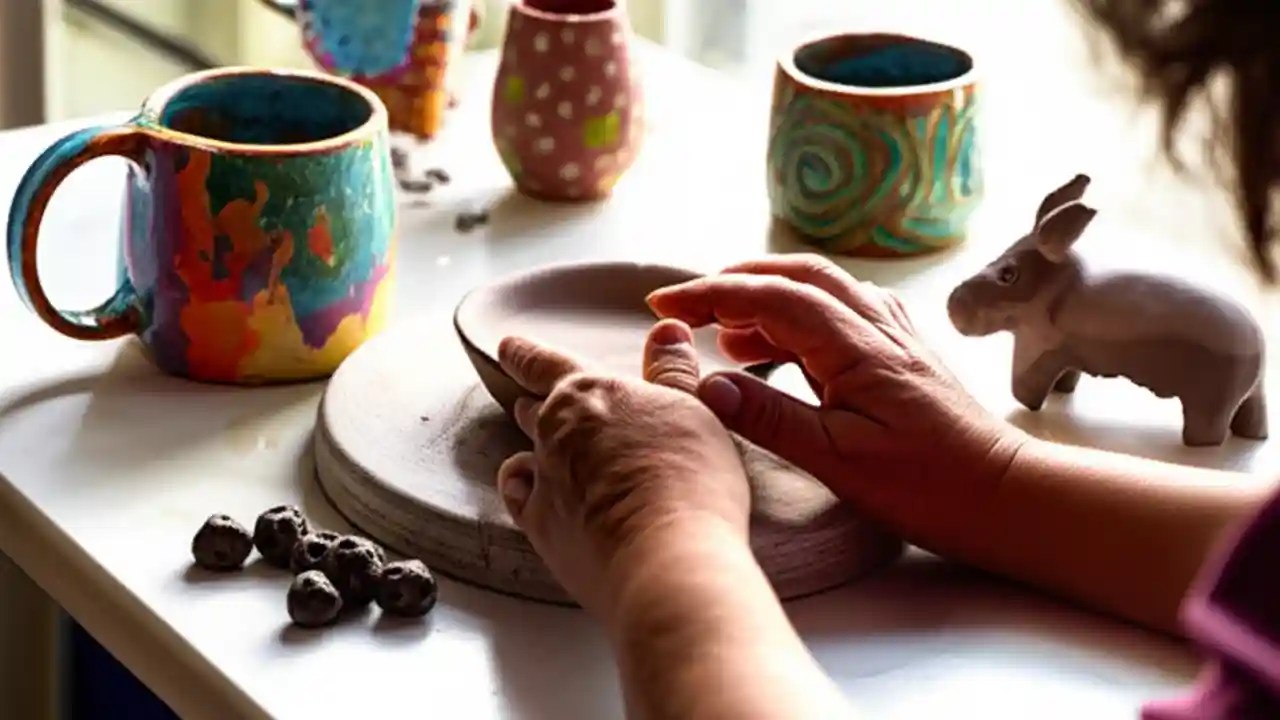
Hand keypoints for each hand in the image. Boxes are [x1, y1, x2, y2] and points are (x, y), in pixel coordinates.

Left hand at [495, 320, 750, 622]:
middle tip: (530, 401)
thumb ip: (674, 371)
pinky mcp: (542, 528)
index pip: (548, 363)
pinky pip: (520, 499)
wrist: (668, 558)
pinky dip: (524, 491)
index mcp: (591, 393)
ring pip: (526, 452)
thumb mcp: (695, 410)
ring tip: (540, 450)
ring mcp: (545, 481)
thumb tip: (667, 330)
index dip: (526, 354)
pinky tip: (531, 493)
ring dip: (534, 448)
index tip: (508, 346)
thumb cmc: (689, 479)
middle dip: (535, 404)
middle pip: (537, 411)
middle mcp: (556, 432)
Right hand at [647, 255, 1026, 550]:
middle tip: (686, 306)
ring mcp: (895, 334)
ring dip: (766, 295)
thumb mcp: (837, 460)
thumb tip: (707, 386)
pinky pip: (843, 309)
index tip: (664, 307)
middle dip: (734, 281)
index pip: (771, 298)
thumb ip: (769, 417)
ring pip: (821, 288)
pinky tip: (783, 342)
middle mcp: (878, 326)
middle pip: (796, 275)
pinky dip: (800, 313)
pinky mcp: (903, 350)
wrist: (1003, 495)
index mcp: (857, 348)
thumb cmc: (928, 486)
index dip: (711, 295)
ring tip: (723, 334)